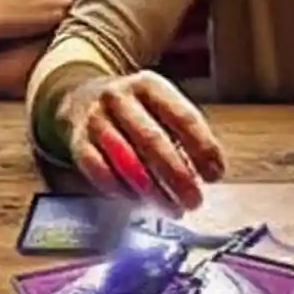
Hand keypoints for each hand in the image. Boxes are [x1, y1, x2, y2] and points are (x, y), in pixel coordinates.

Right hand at [56, 70, 225, 215]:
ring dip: (152, 190)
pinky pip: (100, 171)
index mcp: (149, 85)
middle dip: (177, 176)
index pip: (182, 116)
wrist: (80, 98)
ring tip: (172, 208)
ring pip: (126, 160)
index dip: (202, 147)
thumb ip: (184, 136)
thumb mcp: (160, 109)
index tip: (215, 174)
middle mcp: (119, 98)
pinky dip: (123, 190)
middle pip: (152, 140)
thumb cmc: (135, 111)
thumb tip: (207, 173)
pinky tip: (140, 201)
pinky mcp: (78, 142)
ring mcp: (96, 119)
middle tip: (194, 200)